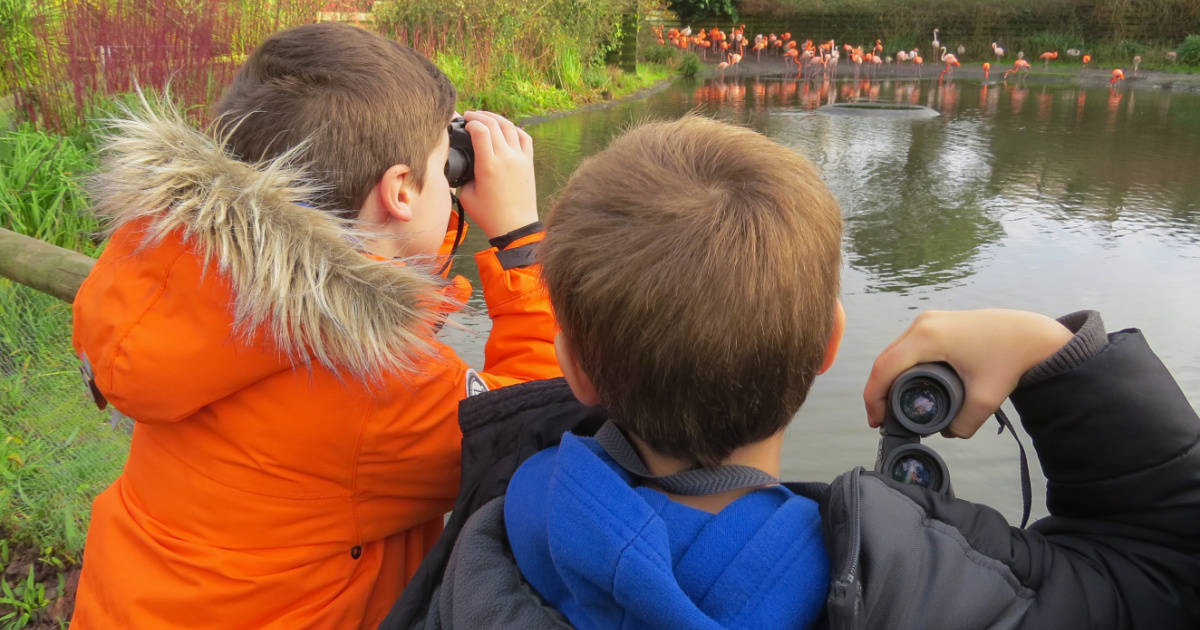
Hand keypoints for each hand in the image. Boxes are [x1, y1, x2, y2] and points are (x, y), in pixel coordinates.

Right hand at [455, 111, 537, 238]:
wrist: (515, 227)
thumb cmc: (489, 215)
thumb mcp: (465, 195)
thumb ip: (462, 175)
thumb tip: (462, 162)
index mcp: (488, 165)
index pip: (480, 130)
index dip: (470, 121)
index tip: (463, 122)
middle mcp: (506, 158)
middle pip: (494, 123)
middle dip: (479, 116)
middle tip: (470, 116)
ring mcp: (520, 158)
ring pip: (509, 126)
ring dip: (495, 118)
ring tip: (485, 118)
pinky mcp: (528, 163)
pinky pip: (524, 137)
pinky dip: (514, 128)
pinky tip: (505, 129)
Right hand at [864, 310, 1073, 437]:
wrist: (1032, 334)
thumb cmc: (1010, 360)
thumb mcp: (986, 400)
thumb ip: (963, 424)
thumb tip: (945, 433)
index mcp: (928, 338)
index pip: (885, 368)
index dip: (874, 398)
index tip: (877, 422)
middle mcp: (921, 324)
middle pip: (884, 359)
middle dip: (877, 391)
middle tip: (881, 419)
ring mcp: (927, 320)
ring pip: (893, 351)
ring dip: (886, 378)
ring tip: (890, 405)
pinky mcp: (934, 322)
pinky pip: (906, 346)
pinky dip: (899, 366)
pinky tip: (903, 384)